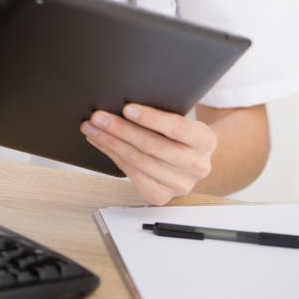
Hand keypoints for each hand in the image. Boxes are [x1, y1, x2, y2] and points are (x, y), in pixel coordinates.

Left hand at [80, 104, 216, 204]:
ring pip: (138, 161)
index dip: (150, 118)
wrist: (191, 160)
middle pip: (152, 146)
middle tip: (98, 117)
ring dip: (110, 143)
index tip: (127, 108)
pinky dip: (113, 156)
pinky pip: (132, 174)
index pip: (177, 127)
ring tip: (92, 128)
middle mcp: (196, 165)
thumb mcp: (182, 118)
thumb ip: (163, 112)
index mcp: (205, 140)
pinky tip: (101, 142)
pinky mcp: (161, 196)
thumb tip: (124, 102)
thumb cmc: (181, 134)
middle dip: (120, 130)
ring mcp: (179, 184)